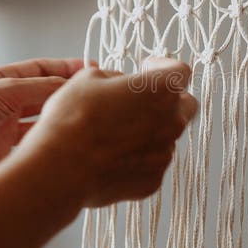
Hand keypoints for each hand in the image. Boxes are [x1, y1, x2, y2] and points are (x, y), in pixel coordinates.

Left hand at [0, 58, 83, 186]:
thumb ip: (38, 88)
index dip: (68, 68)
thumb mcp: (2, 91)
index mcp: (5, 81)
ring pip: (44, 123)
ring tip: (82, 120)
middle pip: (47, 96)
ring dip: (61, 121)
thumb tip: (69, 83)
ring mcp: (8, 129)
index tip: (92, 68)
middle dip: (70, 94)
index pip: (44, 70)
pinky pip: (35, 148)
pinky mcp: (6, 154)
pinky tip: (61, 144)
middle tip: (93, 95)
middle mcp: (8, 104)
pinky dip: (49, 146)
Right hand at [21, 57, 197, 207]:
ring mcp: (165, 154)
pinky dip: (138, 158)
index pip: (181, 71)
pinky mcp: (154, 180)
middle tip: (142, 100)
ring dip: (150, 131)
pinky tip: (112, 157)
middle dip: (169, 100)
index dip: (164, 66)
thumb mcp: (88, 79)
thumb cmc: (74, 119)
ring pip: (167, 136)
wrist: (62, 167)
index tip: (148, 68)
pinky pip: (152, 163)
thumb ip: (115, 79)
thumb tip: (119, 86)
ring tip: (117, 133)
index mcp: (161, 89)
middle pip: (185, 105)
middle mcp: (172, 122)